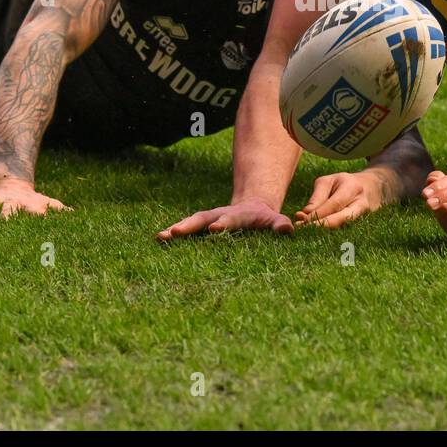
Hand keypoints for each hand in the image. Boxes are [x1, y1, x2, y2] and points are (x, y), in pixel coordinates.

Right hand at [0, 179, 71, 218]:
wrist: (10, 184)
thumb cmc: (31, 200)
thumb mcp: (46, 202)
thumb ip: (59, 209)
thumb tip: (75, 214)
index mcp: (28, 207)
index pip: (35, 213)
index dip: (38, 218)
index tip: (40, 224)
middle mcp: (11, 206)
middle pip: (9, 214)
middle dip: (6, 220)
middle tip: (4, 227)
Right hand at [157, 200, 293, 240]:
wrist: (251, 208)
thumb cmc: (265, 219)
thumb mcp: (275, 220)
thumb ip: (280, 224)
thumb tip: (287, 229)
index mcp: (238, 216)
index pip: (231, 220)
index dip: (224, 224)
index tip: (215, 229)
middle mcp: (219, 215)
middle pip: (203, 218)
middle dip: (191, 225)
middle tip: (177, 232)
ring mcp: (207, 220)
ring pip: (191, 223)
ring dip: (177, 229)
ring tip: (161, 236)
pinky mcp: (199, 227)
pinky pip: (185, 230)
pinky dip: (173, 234)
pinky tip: (159, 239)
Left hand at [296, 169, 393, 228]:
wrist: (372, 188)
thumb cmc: (344, 183)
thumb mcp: (329, 181)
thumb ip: (317, 197)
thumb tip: (305, 215)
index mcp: (353, 188)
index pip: (334, 204)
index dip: (317, 214)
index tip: (301, 222)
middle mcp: (361, 204)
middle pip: (342, 219)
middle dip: (321, 226)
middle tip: (303, 231)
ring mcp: (366, 217)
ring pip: (344, 229)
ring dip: (324, 234)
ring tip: (306, 234)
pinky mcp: (365, 227)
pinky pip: (346, 234)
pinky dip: (331, 236)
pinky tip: (317, 237)